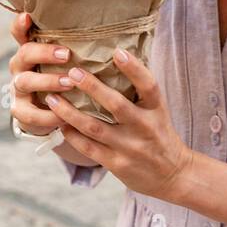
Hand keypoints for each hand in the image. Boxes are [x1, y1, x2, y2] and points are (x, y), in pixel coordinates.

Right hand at [6, 12, 77, 136]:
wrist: (50, 115)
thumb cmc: (63, 80)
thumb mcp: (67, 64)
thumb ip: (75, 49)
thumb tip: (107, 31)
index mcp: (30, 51)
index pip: (20, 33)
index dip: (20, 25)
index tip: (27, 16)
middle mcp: (20, 67)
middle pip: (24, 54)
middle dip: (44, 53)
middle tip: (67, 55)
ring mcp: (17, 88)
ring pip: (25, 81)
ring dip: (48, 81)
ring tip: (69, 83)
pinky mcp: (19, 111)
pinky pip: (29, 113)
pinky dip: (47, 115)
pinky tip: (63, 116)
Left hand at [45, 47, 193, 200]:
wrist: (174, 175)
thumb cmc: (160, 135)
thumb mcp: (158, 112)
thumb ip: (140, 92)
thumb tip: (115, 58)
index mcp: (156, 110)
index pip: (149, 86)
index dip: (134, 68)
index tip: (117, 51)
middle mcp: (144, 127)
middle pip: (116, 104)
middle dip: (92, 87)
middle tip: (72, 72)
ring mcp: (130, 148)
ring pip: (94, 127)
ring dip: (70, 112)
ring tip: (52, 98)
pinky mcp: (117, 164)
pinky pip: (89, 148)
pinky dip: (72, 135)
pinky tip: (59, 124)